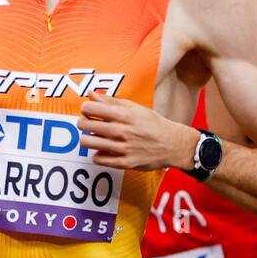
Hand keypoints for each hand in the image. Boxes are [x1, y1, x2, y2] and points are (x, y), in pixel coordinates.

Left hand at [78, 92, 195, 169]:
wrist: (173, 144)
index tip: (88, 111)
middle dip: (82, 122)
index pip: (90, 109)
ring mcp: (122, 148)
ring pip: (87, 142)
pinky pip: (98, 159)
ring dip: (87, 138)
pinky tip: (104, 150)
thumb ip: (111, 102)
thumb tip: (91, 94)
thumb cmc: (153, 124)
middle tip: (88, 123)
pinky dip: (97, 155)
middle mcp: (121, 131)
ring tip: (94, 137)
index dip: (85, 109)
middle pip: (85, 125)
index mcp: (124, 115)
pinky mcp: (124, 163)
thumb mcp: (135, 108)